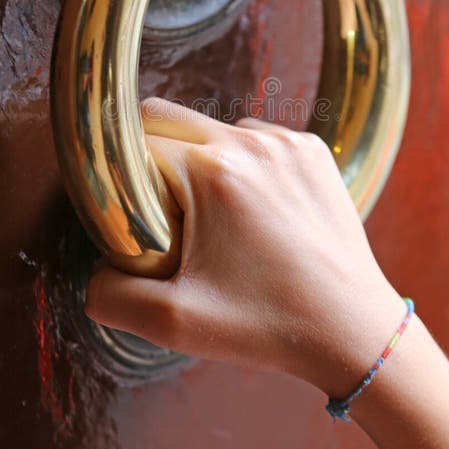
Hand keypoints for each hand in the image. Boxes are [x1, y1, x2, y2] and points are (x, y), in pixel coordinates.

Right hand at [85, 98, 404, 397]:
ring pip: (211, 129)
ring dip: (198, 162)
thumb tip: (95, 267)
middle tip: (164, 215)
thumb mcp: (173, 324)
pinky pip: (255, 139)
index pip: (131, 146)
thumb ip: (109, 293)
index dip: (120, 184)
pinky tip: (255, 213)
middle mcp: (251, 142)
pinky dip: (241, 166)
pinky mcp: (312, 149)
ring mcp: (287, 141)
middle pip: (165, 118)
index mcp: (213, 173)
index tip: (136, 222)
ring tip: (218, 223)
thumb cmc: (270, 326)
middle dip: (148, 158)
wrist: (353, 329)